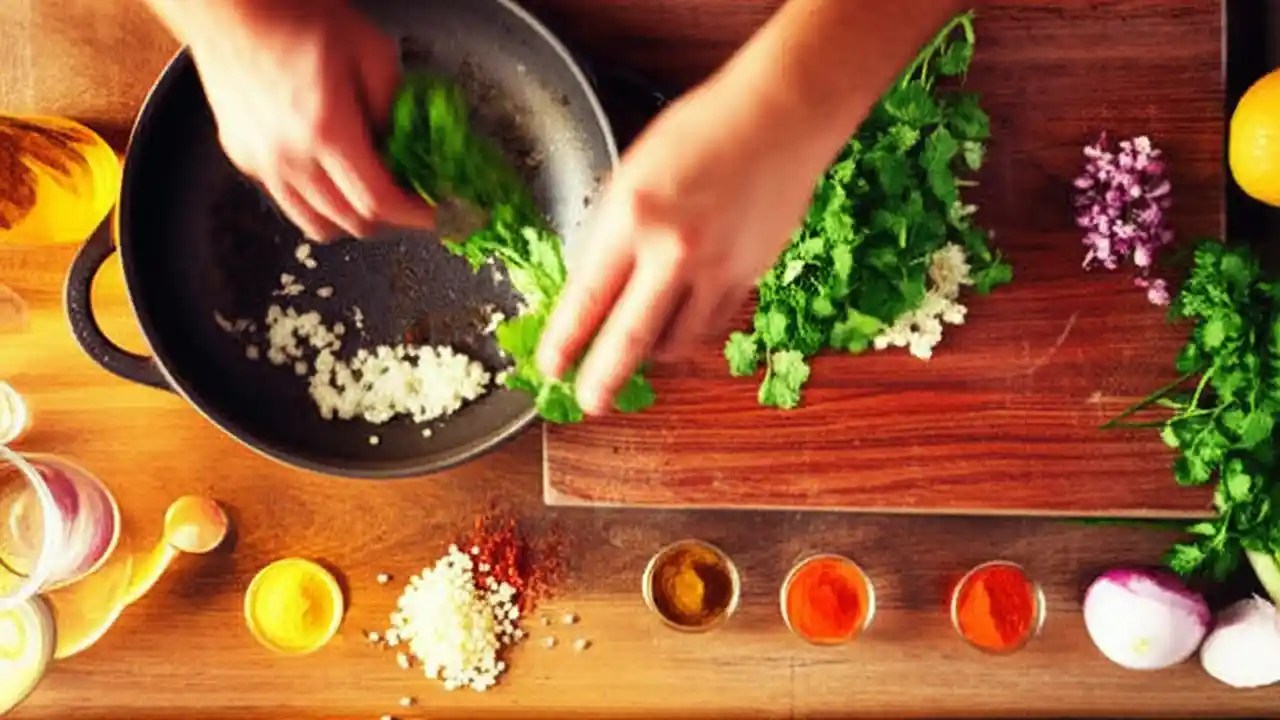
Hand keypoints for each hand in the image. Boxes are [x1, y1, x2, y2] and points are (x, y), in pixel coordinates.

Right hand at [180, 0, 432, 239]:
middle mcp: (290, 158)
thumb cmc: (300, 17)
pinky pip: (289, 202)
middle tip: (412, 201)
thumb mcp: (371, 49)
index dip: (415, 216)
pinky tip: (332, 176)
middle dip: (391, 220)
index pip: (379, 201)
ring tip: (373, 195)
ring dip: (353, 219)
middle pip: (352, 222)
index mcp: (327, 131)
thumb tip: (406, 144)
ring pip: (317, 225)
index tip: (438, 214)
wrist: (230, 7)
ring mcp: (262, 164)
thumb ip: (395, 104)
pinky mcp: (243, 159)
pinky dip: (319, 203)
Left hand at [536, 74, 835, 414]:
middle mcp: (672, 250)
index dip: (565, 342)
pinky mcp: (749, 275)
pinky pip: (712, 324)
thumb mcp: (634, 171)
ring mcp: (716, 268)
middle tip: (588, 402)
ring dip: (652, 355)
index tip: (550, 367)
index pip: (587, 298)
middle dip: (603, 379)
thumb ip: (615, 228)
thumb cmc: (701, 129)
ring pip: (677, 341)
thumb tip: (596, 282)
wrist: (779, 116)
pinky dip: (690, 333)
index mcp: (632, 216)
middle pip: (630, 339)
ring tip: (638, 355)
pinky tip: (678, 328)